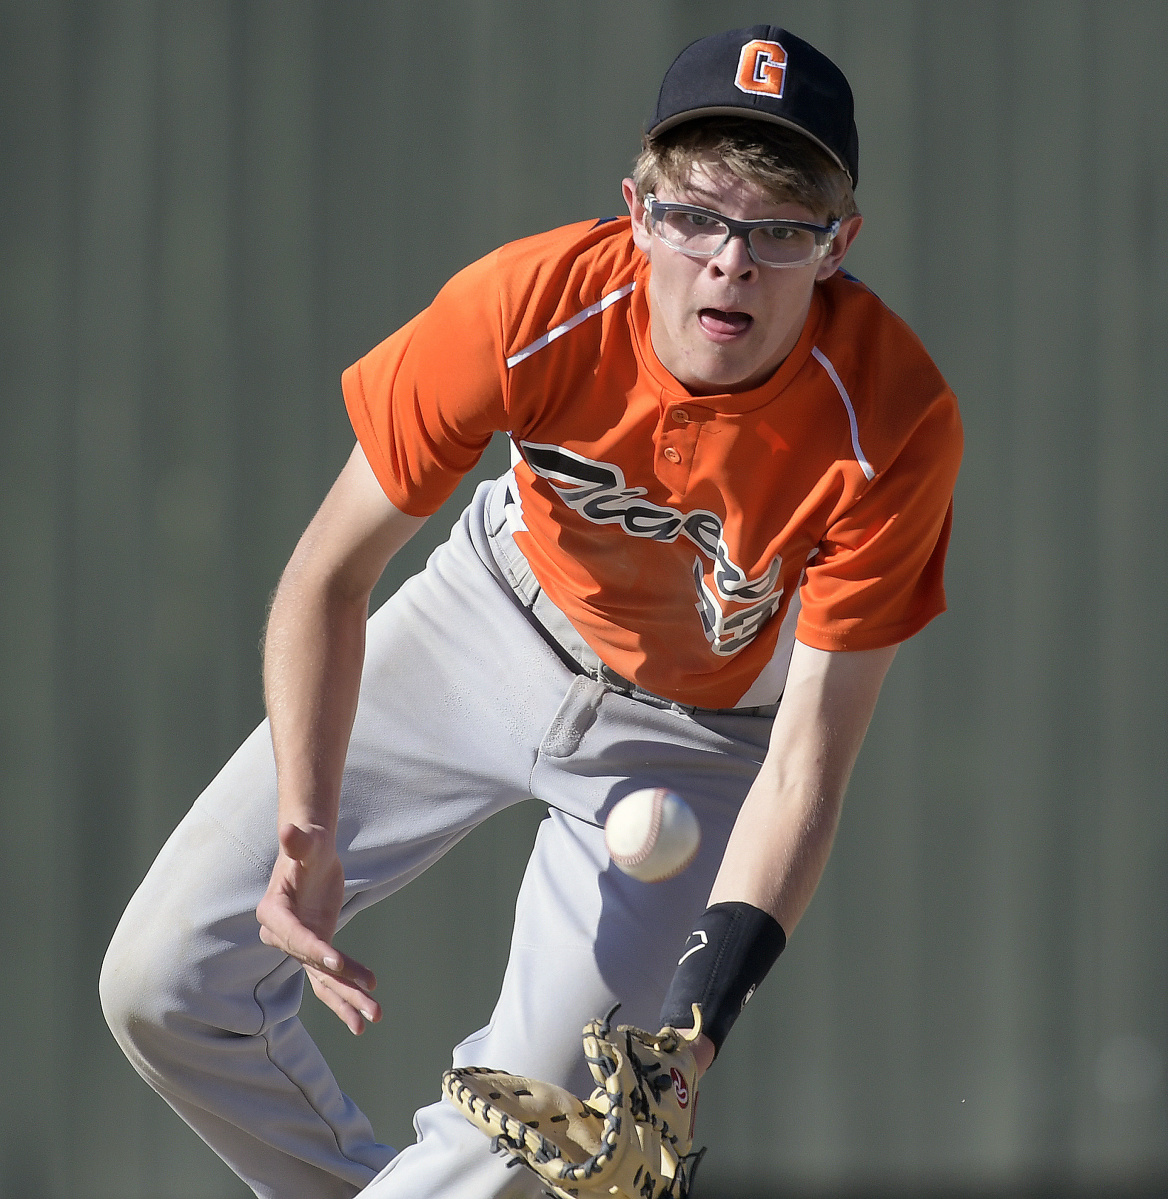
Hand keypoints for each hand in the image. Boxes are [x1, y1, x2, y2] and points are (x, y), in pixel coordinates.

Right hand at [256, 822, 380, 1033]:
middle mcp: (282, 935)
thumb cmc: (307, 846)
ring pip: (323, 980)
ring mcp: (300, 946)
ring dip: (349, 999)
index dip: (316, 950)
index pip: (296, 936)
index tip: (337, 962)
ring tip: (374, 1018)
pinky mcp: (316, 951)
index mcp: (274, 912)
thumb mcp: (307, 845)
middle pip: (313, 963)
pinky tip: (367, 1012)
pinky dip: (348, 994)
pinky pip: (330, 979)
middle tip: (369, 998)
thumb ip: (298, 843)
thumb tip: (288, 830)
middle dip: (341, 983)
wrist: (310, 853)